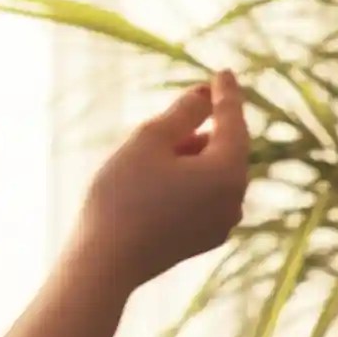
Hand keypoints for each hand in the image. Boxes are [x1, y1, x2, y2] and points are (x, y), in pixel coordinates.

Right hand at [73, 70, 250, 284]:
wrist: (104, 264)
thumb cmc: (122, 197)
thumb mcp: (149, 141)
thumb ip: (182, 113)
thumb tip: (203, 97)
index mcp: (227, 172)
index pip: (232, 121)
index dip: (225, 93)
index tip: (223, 72)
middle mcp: (233, 200)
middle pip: (223, 150)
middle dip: (202, 129)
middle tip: (177, 112)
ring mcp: (220, 224)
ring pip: (212, 175)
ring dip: (191, 156)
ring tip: (155, 150)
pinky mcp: (202, 240)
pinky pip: (203, 198)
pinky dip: (188, 181)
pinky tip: (157, 179)